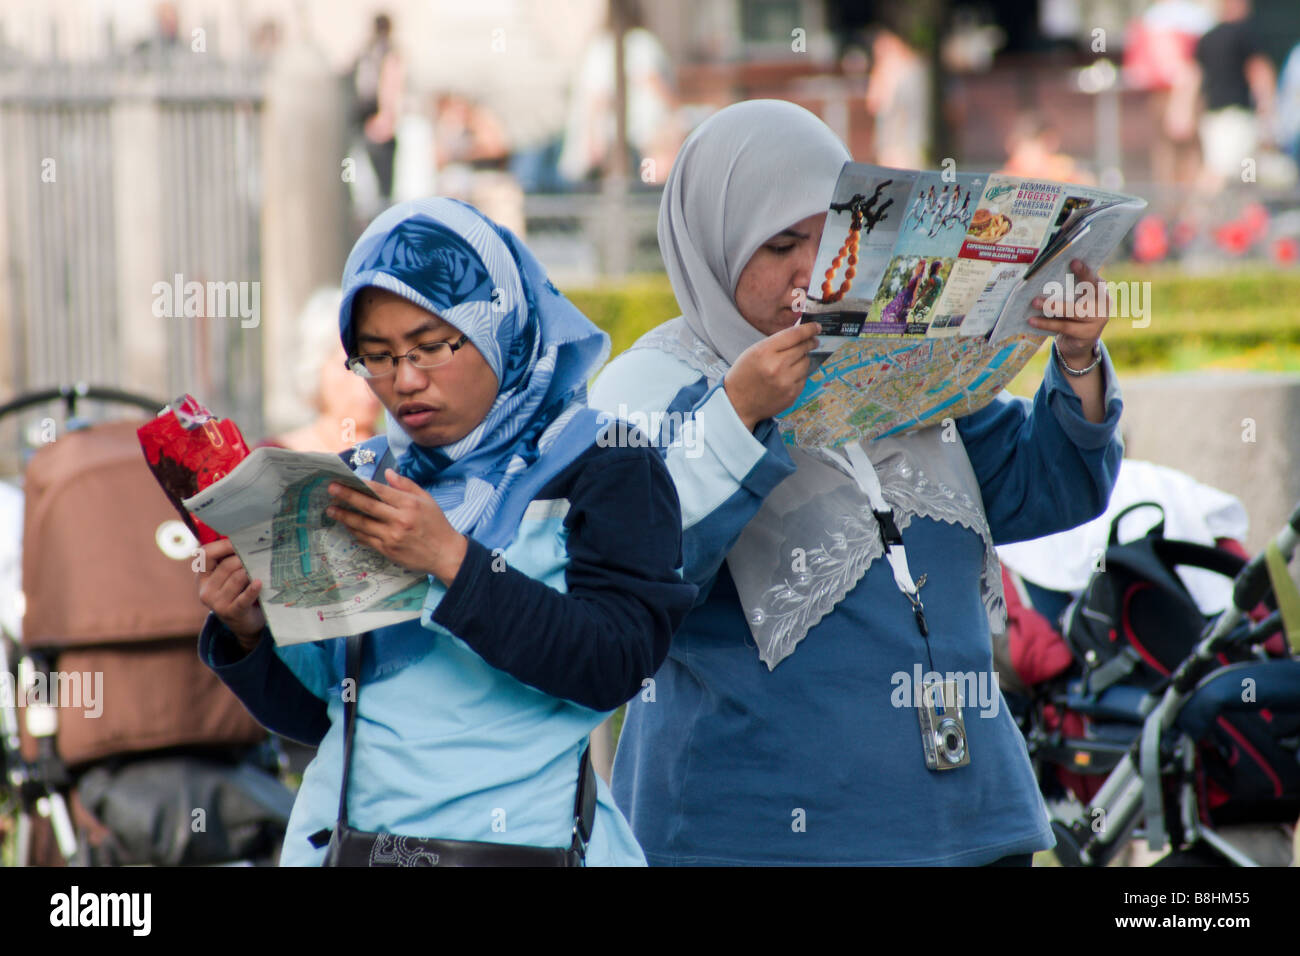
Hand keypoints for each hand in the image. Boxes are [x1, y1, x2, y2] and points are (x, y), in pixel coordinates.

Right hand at [196, 538, 265, 650]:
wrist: (244, 624)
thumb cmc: (238, 593)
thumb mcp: (227, 577)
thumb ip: (227, 559)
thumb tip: (243, 537)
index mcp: (202, 577)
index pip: (206, 554)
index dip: (223, 545)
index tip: (241, 541)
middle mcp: (206, 590)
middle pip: (226, 565)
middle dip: (243, 558)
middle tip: (259, 554)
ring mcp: (217, 603)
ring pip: (237, 578)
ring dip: (251, 571)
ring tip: (261, 567)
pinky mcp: (232, 612)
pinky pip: (243, 598)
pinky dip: (252, 589)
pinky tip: (259, 582)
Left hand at [326, 469, 468, 584]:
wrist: (445, 554)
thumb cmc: (437, 525)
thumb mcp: (427, 500)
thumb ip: (406, 485)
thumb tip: (388, 473)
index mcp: (410, 505)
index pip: (380, 491)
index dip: (361, 484)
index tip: (346, 479)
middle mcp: (400, 520)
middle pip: (367, 507)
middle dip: (347, 496)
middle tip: (331, 489)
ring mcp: (392, 537)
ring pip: (363, 524)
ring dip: (345, 516)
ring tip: (331, 509)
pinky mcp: (388, 550)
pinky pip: (366, 539)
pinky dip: (355, 531)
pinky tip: (347, 525)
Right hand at [724, 322, 820, 430]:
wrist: (738, 404)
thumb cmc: (744, 375)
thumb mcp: (753, 352)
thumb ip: (776, 342)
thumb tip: (800, 333)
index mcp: (765, 352)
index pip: (794, 335)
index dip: (808, 329)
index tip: (816, 327)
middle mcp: (777, 367)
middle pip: (803, 348)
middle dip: (810, 343)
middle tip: (812, 341)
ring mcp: (786, 383)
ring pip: (806, 363)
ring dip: (803, 359)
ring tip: (791, 362)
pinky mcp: (792, 395)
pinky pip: (804, 378)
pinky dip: (799, 375)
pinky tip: (787, 377)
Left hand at [1028, 259, 1108, 366]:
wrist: (1080, 343)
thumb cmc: (1074, 314)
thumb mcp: (1075, 300)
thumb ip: (1070, 289)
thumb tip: (1047, 276)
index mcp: (1101, 291)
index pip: (1094, 279)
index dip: (1085, 271)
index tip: (1073, 261)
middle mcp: (1103, 305)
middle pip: (1085, 294)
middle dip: (1068, 285)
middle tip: (1045, 284)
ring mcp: (1097, 321)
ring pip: (1072, 311)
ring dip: (1051, 306)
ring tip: (1033, 302)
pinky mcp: (1087, 335)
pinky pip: (1064, 327)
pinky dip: (1046, 323)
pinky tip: (1032, 320)